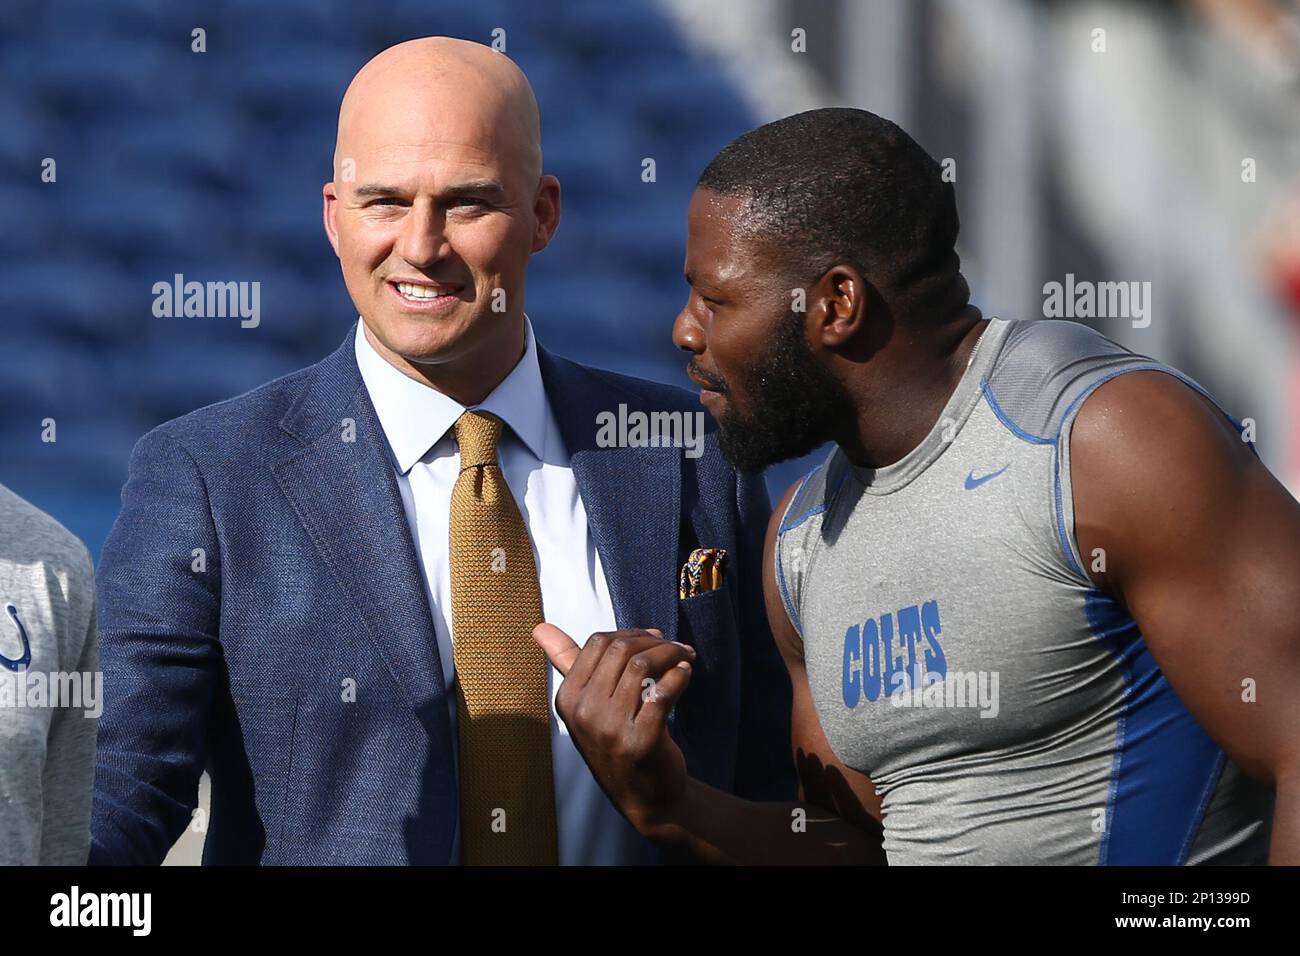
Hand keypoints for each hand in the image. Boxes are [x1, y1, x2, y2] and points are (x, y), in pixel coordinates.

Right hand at [532, 624, 694, 836]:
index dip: (631, 633)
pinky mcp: (641, 741)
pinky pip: (663, 692)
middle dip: (656, 642)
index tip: (654, 638)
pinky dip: (680, 676)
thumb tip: (539, 627)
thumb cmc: (617, 742)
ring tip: (686, 657)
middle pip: (621, 650)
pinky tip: (686, 674)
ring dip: (672, 654)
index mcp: (568, 698)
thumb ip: (567, 664)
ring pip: (643, 666)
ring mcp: (611, 729)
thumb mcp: (587, 705)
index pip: (598, 642)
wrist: (646, 798)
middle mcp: (584, 713)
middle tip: (677, 648)